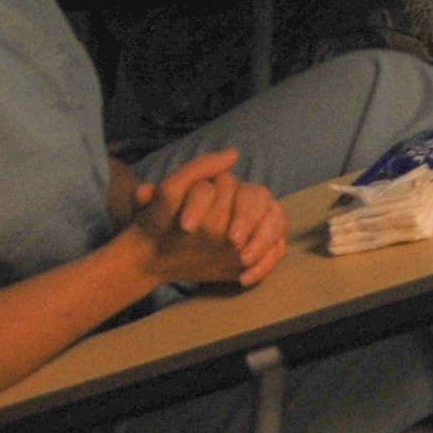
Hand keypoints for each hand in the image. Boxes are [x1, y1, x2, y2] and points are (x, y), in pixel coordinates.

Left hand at [129, 149, 285, 289]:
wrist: (155, 254)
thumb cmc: (158, 225)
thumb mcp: (159, 202)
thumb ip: (185, 176)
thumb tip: (230, 155)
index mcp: (219, 185)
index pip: (226, 184)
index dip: (210, 204)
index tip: (187, 228)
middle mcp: (242, 199)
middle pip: (257, 199)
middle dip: (246, 219)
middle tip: (232, 242)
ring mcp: (255, 223)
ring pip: (275, 221)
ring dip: (263, 241)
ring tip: (243, 261)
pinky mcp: (260, 246)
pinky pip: (277, 249)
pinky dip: (266, 263)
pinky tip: (244, 278)